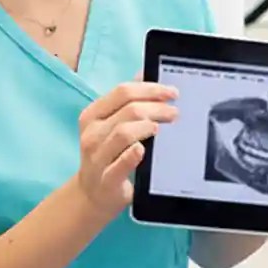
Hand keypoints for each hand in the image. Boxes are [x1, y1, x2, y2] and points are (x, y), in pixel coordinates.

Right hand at [75, 81, 179, 216]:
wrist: (93, 194)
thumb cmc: (108, 154)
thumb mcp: (111, 124)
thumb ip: (126, 102)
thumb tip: (144, 74)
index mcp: (93, 115)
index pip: (122, 92)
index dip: (150, 88)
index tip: (172, 92)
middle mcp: (92, 134)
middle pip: (128, 110)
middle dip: (156, 107)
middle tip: (175, 112)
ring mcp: (97, 158)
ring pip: (124, 133)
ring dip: (148, 126)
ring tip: (165, 127)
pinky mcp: (106, 180)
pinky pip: (120, 165)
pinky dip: (132, 155)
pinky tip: (144, 150)